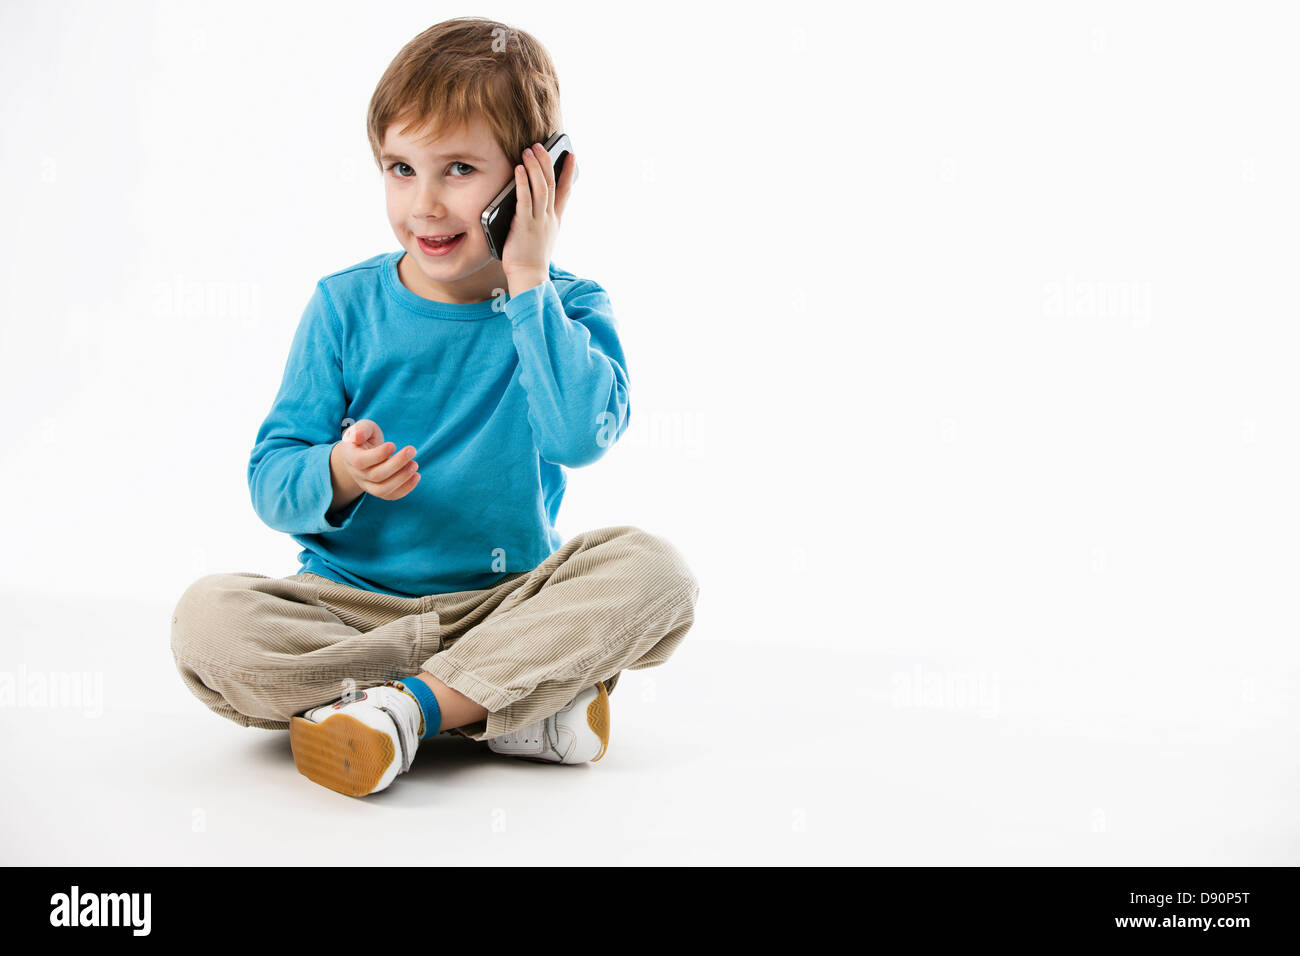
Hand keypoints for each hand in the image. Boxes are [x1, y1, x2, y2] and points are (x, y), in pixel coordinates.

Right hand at [337, 420, 419, 500]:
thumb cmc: (365, 436)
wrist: (363, 452)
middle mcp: (357, 474)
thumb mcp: (363, 427)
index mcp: (349, 457)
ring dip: (402, 478)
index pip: (360, 461)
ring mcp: (367, 485)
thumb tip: (358, 435)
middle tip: (412, 450)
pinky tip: (416, 476)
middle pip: (376, 476)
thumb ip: (361, 429)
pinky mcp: (379, 491)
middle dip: (397, 463)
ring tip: (415, 464)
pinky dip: (405, 488)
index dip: (378, 455)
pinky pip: (391, 496)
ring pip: (382, 489)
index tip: (393, 445)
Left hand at [500, 143, 576, 279]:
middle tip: (541, 145)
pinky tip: (519, 170)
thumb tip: (531, 202)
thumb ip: (541, 219)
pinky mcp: (525, 226)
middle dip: (547, 162)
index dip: (568, 172)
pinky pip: (525, 200)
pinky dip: (523, 183)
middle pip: (552, 184)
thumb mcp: (542, 236)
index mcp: (555, 220)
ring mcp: (538, 221)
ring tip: (528, 151)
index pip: (565, 192)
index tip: (571, 155)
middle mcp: (549, 218)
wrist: (529, 276)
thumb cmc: (530, 258)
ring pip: (541, 188)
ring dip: (535, 167)